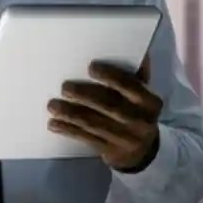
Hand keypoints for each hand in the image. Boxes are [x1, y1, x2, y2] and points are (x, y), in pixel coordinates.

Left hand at [48, 55, 161, 170]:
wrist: (142, 152)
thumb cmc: (138, 112)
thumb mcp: (144, 95)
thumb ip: (137, 75)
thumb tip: (137, 50)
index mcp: (150, 102)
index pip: (130, 86)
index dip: (111, 76)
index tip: (90, 67)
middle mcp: (140, 121)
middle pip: (110, 106)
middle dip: (85, 96)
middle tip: (65, 87)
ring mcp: (125, 139)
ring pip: (95, 124)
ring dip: (71, 114)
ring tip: (52, 105)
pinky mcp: (110, 151)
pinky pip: (86, 139)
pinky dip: (69, 130)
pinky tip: (54, 123)